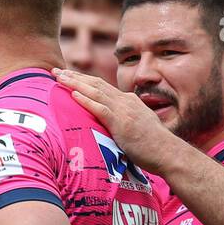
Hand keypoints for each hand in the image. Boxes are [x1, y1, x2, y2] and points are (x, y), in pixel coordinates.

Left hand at [53, 67, 182, 175]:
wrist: (168, 153)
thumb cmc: (154, 145)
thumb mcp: (139, 126)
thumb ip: (126, 120)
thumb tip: (114, 123)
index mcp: (129, 101)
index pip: (102, 87)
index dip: (84, 80)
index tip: (68, 76)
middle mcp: (125, 101)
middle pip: (95, 84)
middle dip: (74, 76)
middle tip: (55, 71)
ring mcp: (124, 111)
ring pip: (95, 92)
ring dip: (75, 83)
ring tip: (58, 77)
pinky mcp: (122, 123)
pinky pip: (100, 109)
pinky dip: (86, 100)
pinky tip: (73, 94)